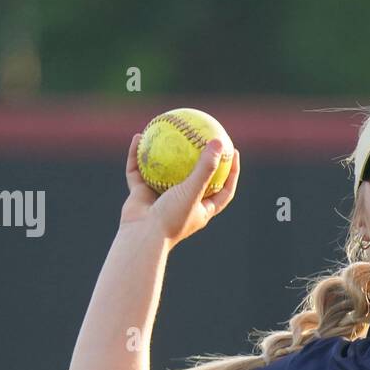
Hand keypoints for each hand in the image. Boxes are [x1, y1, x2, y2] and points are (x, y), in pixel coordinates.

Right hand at [119, 132, 240, 248]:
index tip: (233, 152)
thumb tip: (219, 142)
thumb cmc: (171, 218)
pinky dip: (136, 155)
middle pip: (194, 178)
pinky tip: (137, 137)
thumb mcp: (192, 191)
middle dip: (198, 159)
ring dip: (164, 153)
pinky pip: (138, 171)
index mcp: (200, 210)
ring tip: (168, 131)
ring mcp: (160, 199)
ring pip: (163, 172)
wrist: (141, 238)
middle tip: (204, 137)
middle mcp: (181, 204)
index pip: (223, 190)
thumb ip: (205, 168)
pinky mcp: (140, 195)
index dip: (231, 173)